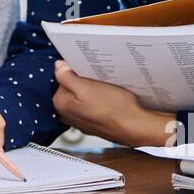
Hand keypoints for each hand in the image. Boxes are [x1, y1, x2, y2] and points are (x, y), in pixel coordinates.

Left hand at [52, 60, 174, 146]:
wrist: (134, 127)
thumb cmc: (114, 109)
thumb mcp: (87, 87)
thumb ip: (67, 77)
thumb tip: (58, 67)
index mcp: (61, 104)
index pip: (61, 78)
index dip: (73, 71)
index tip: (85, 69)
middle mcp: (67, 114)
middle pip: (71, 87)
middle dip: (82, 80)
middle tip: (96, 78)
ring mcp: (80, 119)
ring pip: (81, 96)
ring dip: (91, 89)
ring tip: (104, 88)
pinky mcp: (93, 121)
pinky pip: (91, 104)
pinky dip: (97, 99)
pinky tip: (107, 97)